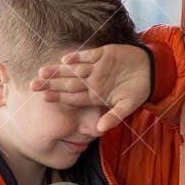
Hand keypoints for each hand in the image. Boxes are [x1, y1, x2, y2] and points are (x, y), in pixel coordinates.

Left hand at [30, 44, 151, 132]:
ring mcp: (97, 67)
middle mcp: (92, 81)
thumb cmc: (137, 90)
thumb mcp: (127, 106)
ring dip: (59, 71)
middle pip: (68, 84)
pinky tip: (65, 59)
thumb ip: (114, 117)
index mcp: (95, 95)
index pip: (72, 97)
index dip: (58, 97)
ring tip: (43, 71)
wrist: (150, 70)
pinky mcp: (104, 54)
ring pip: (74, 69)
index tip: (43, 98)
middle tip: (33, 84)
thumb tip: (100, 130)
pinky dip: (78, 57)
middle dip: (51, 84)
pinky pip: (88, 56)